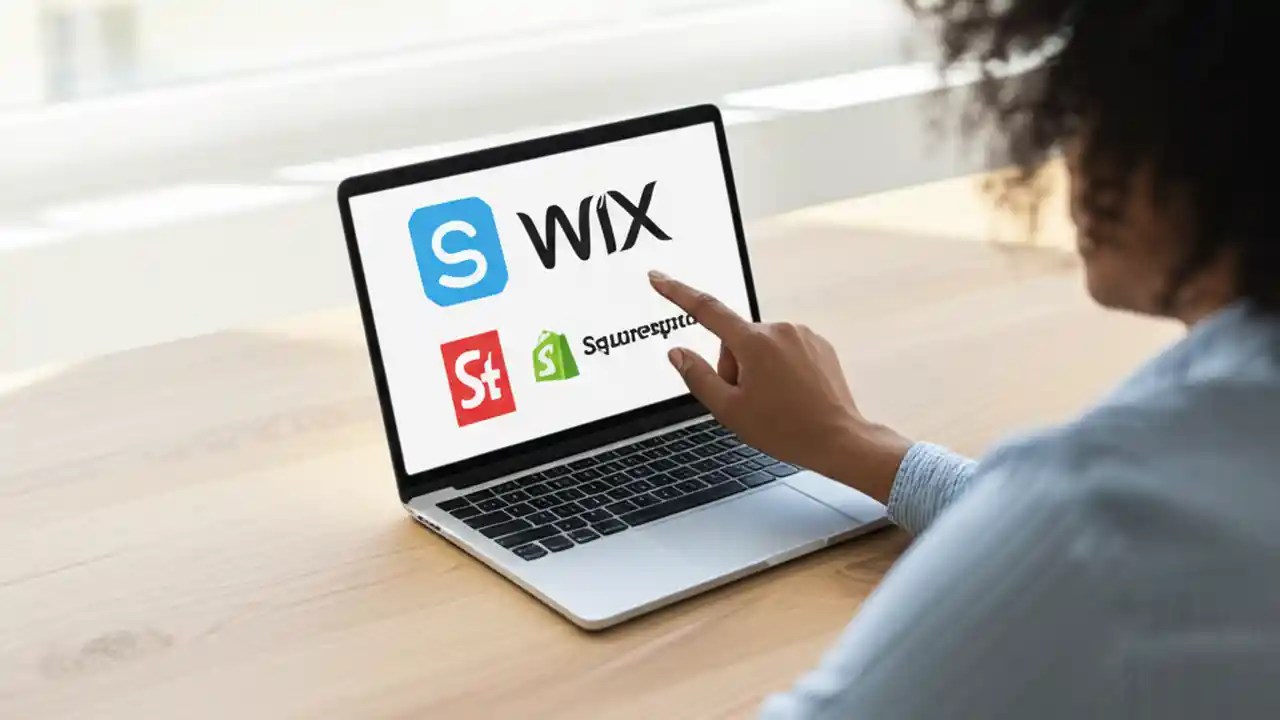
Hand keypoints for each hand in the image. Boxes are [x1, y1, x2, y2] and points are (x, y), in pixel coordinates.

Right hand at [649, 271, 910, 501]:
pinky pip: (785, 350)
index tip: (658, 277)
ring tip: (774, 402)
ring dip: (758, 369)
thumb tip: (677, 353)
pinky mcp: (818, 344)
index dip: (677, 292)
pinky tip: (791, 394)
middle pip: (735, 341)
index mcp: (754, 343)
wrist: (839, 439)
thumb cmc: (785, 429)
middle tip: (749, 402)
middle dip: (734, 367)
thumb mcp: (729, 410)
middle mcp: (779, 329)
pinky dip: (780, 369)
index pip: (706, 309)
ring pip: (760, 347)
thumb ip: (698, 377)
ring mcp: (802, 335)